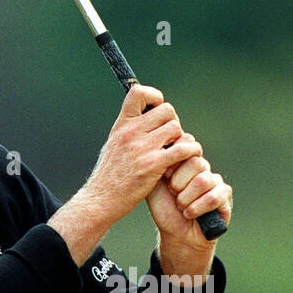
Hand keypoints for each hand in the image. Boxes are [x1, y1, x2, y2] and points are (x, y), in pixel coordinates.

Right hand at [82, 84, 203, 228]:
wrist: (101, 199)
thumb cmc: (109, 175)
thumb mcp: (113, 144)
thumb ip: (129, 130)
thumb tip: (146, 116)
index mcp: (121, 124)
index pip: (138, 93)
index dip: (154, 97)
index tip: (157, 109)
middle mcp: (131, 132)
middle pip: (167, 110)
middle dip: (172, 122)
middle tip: (170, 138)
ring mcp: (142, 148)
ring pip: (177, 128)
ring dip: (181, 139)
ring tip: (176, 151)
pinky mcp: (153, 164)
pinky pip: (183, 148)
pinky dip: (191, 151)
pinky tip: (188, 157)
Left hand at [147, 149, 232, 252]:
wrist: (175, 234)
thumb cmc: (164, 208)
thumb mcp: (153, 183)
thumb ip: (156, 163)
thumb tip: (158, 145)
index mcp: (185, 160)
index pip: (186, 143)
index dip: (174, 162)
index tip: (165, 176)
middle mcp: (202, 167)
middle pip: (196, 162)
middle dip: (178, 182)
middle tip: (173, 194)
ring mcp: (215, 180)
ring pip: (203, 181)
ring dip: (186, 198)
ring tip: (180, 206)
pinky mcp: (225, 196)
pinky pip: (214, 197)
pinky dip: (196, 208)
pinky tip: (189, 214)